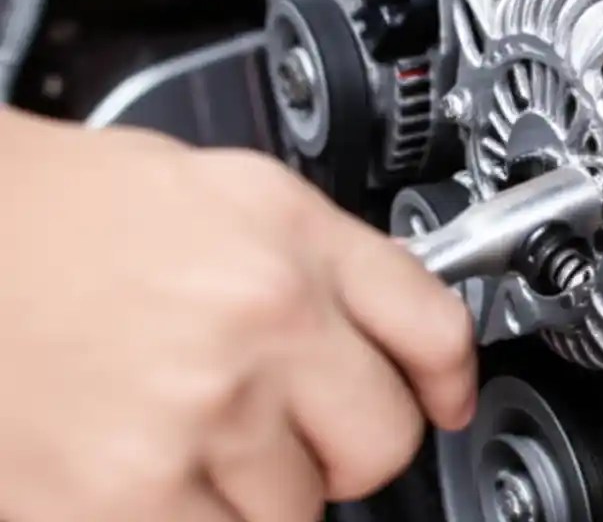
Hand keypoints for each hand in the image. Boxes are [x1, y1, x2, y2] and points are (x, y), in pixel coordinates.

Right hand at [0, 110, 474, 520]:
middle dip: (353, 448)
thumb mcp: (230, 194)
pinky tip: (161, 471)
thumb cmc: (72, 215)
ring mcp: (196, 413)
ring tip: (193, 432)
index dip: (449, 380)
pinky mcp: (125, 495)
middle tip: (297, 428)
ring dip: (265, 491)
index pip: (434, 330)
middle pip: (385, 442)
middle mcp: (258, 320)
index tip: (443, 400)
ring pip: (303, 511)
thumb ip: (331, 262)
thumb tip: (403, 332)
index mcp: (290, 239)